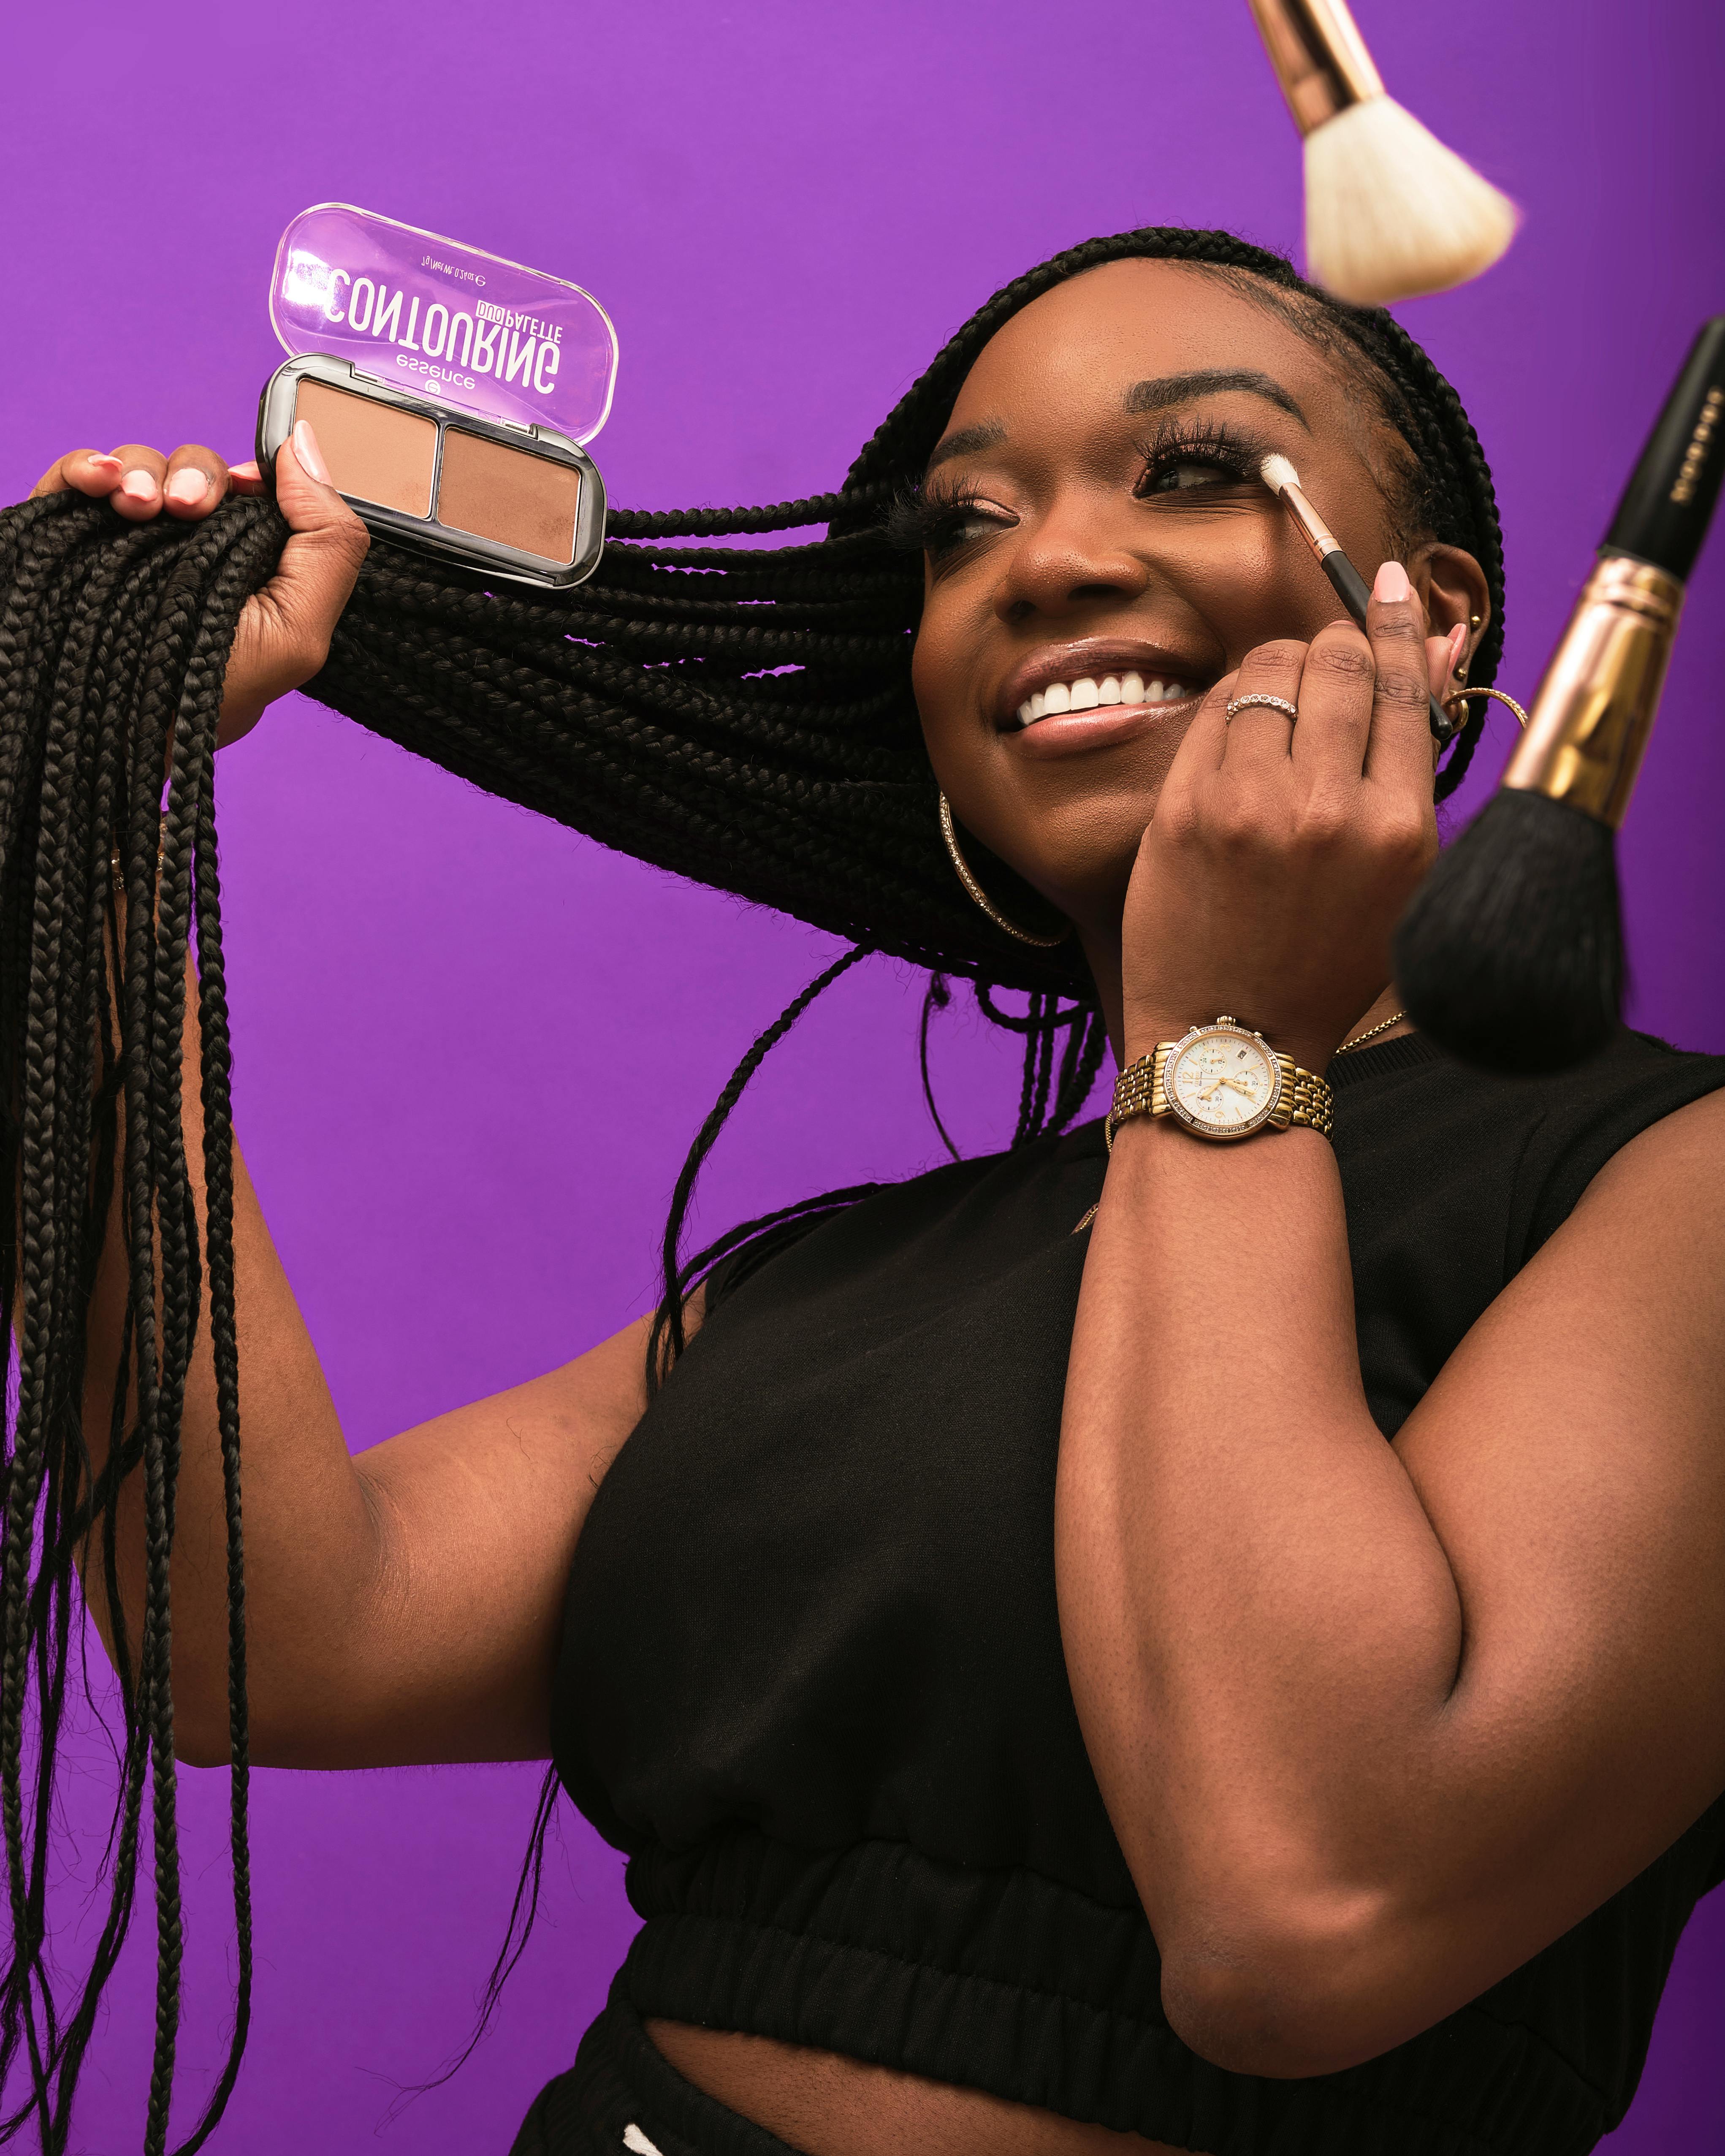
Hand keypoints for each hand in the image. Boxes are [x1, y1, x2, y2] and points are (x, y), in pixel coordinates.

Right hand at [31, 423, 367, 747]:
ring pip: (143, 465)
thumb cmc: (217, 696)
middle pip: (201, 469)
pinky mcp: (79, 536)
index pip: (256, 488)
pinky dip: (88, 467)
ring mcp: (135, 539)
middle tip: (187, 509)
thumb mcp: (300, 631)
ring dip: (143, 471)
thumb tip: (306, 448)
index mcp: (250, 561)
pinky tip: (99, 486)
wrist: (130, 734)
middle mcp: (194, 545)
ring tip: (138, 510)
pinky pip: (81, 475)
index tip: (242, 489)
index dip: (252, 474)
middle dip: (198, 475)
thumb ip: (328, 541)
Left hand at [1119, 564, 1457, 1073]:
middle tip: (1325, 667)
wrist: (1235, 1041)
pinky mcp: (1185, 812)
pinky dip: (1229, 707)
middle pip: (1338, 659)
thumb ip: (1413, 765)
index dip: (1395, 623)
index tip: (1385, 586)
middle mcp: (1330, 810)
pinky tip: (1237, 734)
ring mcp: (1251, 807)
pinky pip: (1213, 711)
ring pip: (1270, 670)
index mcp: (1400, 829)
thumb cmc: (1322, 964)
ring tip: (1280, 704)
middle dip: (1333, 647)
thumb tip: (1434, 647)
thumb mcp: (1398, 877)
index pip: (1404, 684)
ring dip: (1277, 669)